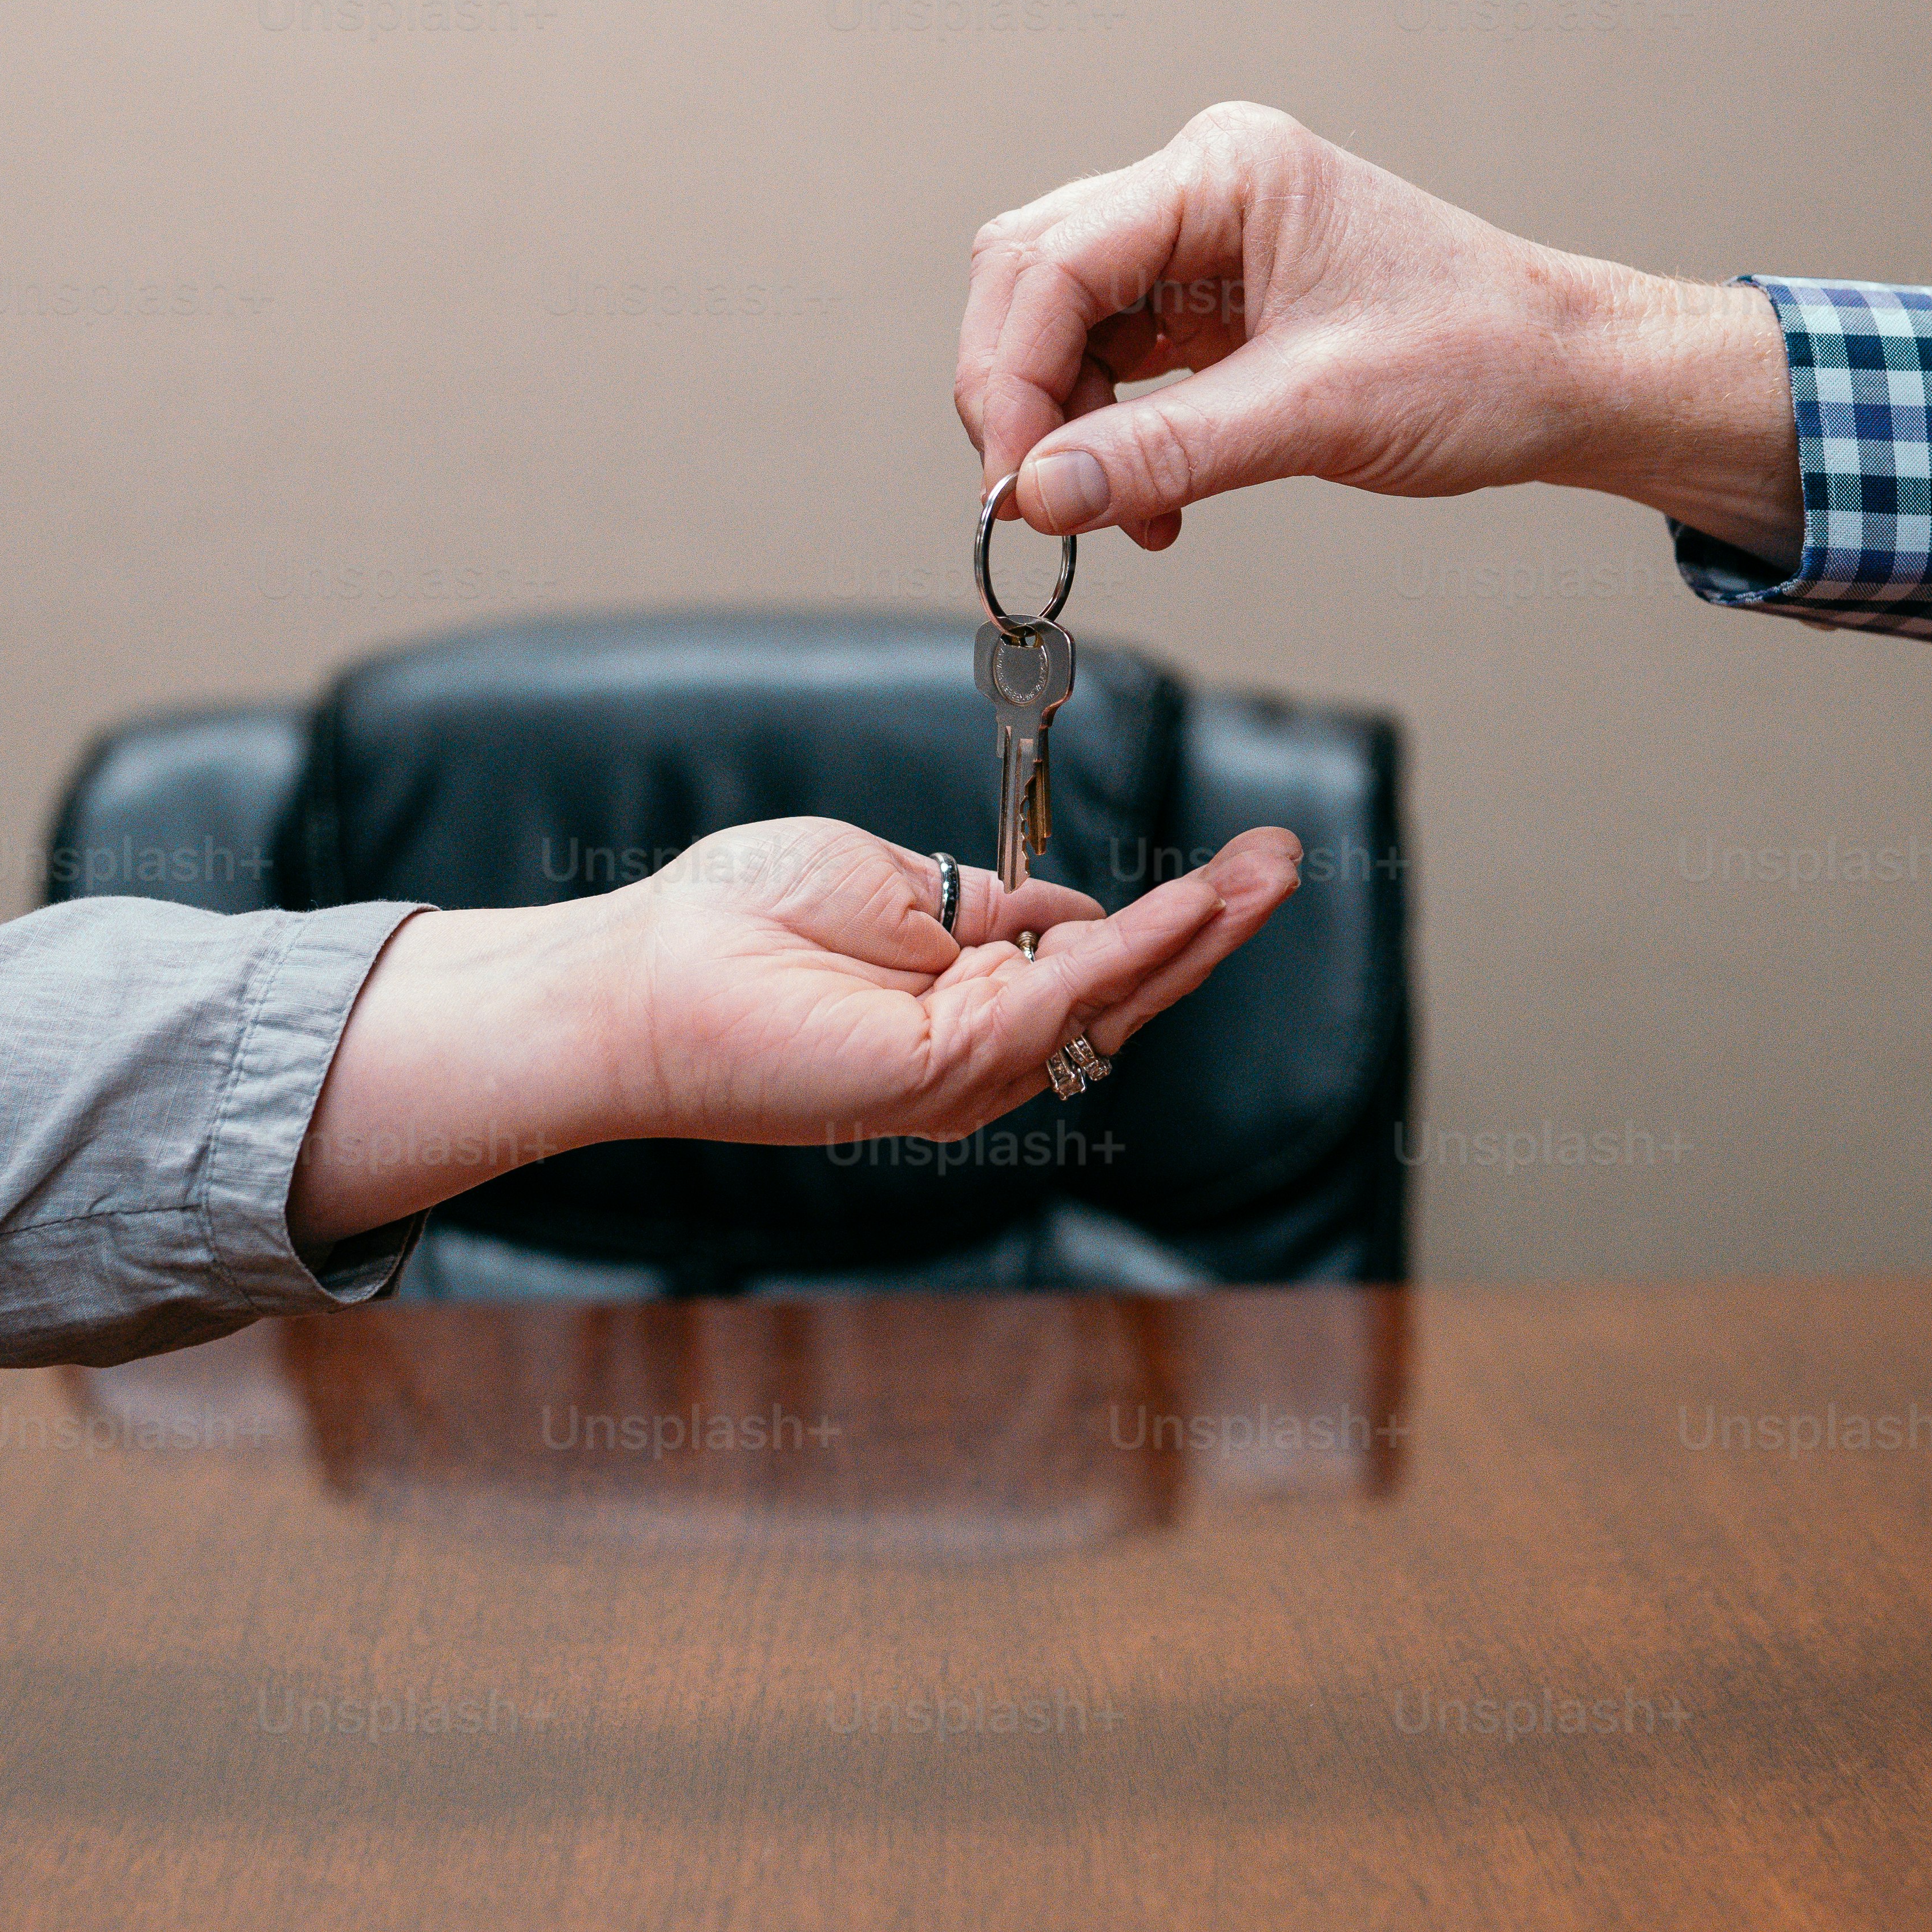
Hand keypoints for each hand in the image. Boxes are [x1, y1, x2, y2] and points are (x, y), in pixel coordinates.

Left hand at [290, 818, 1300, 1249]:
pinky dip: (1126, 952)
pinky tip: (1186, 905)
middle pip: (1124, 992)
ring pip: (1107, 1002)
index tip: (1241, 860)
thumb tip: (1070, 910)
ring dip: (1193, 934)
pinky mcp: (939, 1070)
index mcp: (962, 1002)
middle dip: (1211, 927)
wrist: (644, 972)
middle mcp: (975, 1052)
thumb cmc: (735, 923)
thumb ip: (988, 907)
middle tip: (1287, 863)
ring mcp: (962, 1071)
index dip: (1171, 917)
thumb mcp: (890, 880)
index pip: (1093, 963)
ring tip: (1262, 872)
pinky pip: (1056, 1004)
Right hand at [956, 97, 1801, 560]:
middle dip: (1021, 397)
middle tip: (1035, 500)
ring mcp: (1201, 245)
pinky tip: (1148, 497)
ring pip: (1062, 324)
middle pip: (1033, 278)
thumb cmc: (1480, 358)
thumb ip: (1164, 450)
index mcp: (1225, 172)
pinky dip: (1110, 435)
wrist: (1566, 378)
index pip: (1053, 261)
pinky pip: (1114, 361)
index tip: (1017, 484)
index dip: (1013, 378)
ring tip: (1115, 509)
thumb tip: (1039, 494)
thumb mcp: (1316, 412)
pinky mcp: (1211, 303)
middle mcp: (1200, 190)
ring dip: (1067, 426)